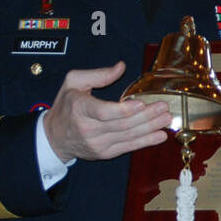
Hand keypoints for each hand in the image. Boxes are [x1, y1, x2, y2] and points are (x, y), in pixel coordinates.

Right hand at [43, 61, 171, 160]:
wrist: (54, 137)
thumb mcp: (74, 82)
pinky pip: (128, 147)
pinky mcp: (104, 153)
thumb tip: (120, 67)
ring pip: (128, 136)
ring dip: (150, 128)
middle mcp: (88, 129)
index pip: (103, 112)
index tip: (141, 103)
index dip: (124, 110)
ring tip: (166, 118)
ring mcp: (97, 144)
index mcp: (80, 109)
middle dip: (146, 116)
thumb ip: (98, 74)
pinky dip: (146, 142)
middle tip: (163, 107)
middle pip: (122, 124)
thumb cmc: (66, 106)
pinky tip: (160, 136)